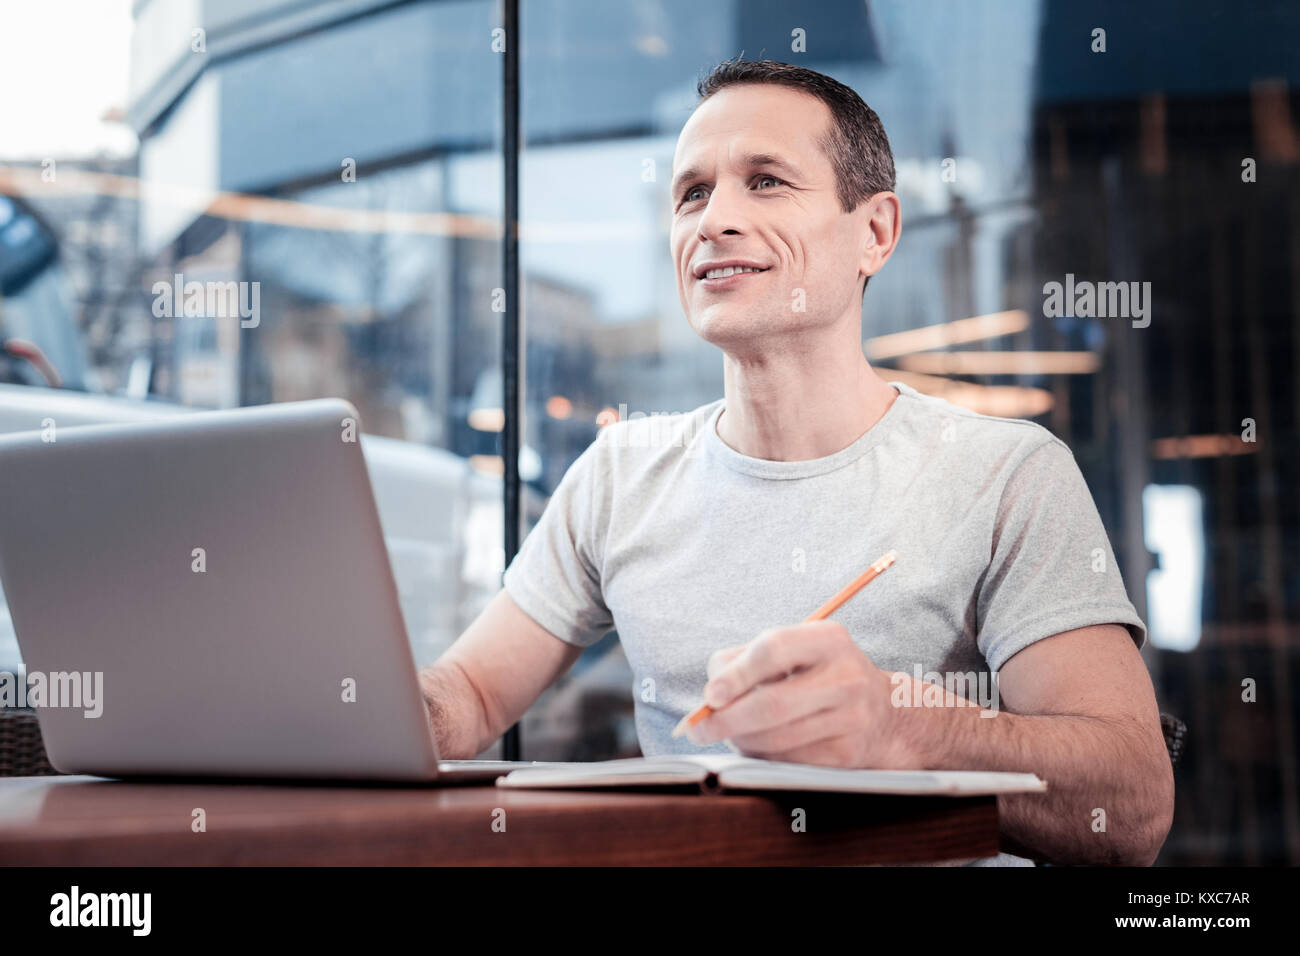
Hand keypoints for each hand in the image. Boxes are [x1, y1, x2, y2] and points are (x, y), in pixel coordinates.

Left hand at [686, 620, 914, 768]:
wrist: (885, 712)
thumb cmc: (820, 675)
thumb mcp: (795, 651)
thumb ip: (746, 660)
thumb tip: (710, 697)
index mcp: (829, 639)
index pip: (774, 649)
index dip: (736, 674)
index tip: (709, 695)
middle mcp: (846, 677)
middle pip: (772, 704)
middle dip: (726, 720)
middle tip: (699, 729)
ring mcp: (851, 719)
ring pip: (775, 739)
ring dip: (740, 740)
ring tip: (729, 733)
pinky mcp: (847, 754)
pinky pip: (788, 760)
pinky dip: (762, 756)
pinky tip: (757, 746)